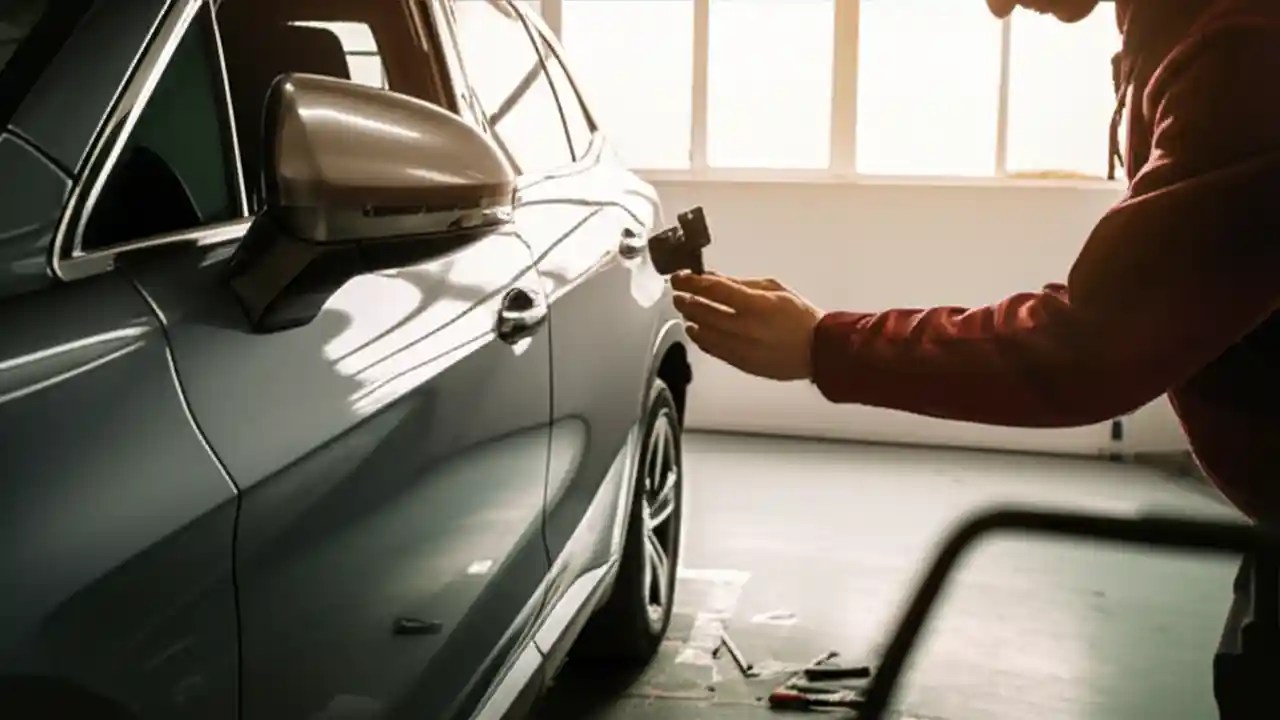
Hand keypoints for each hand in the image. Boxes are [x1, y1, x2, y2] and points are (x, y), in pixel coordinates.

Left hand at [671, 272, 824, 380]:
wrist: (818, 350)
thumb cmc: (799, 316)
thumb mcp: (774, 288)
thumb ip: (740, 283)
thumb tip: (712, 277)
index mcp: (755, 305)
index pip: (713, 289)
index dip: (691, 282)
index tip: (679, 277)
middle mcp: (744, 327)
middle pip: (702, 311)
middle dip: (686, 299)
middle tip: (678, 293)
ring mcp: (741, 348)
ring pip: (703, 333)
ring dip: (690, 319)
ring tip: (686, 311)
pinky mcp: (740, 363)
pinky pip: (713, 350)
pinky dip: (701, 339)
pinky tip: (697, 330)